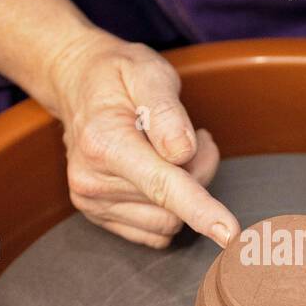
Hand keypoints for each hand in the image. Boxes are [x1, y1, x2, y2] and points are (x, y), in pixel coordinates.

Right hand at [48, 29, 238, 248]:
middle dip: (198, 173)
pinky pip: (155, 232)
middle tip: (193, 136)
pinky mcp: (99, 216)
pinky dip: (168, 209)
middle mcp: (92, 180)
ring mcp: (92, 202)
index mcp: (103, 143)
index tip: (228, 234)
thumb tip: (183, 152)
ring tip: (170, 150)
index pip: (161, 184)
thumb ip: (166, 111)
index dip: (199, 208)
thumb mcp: (147, 71)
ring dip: (185, 193)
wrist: (77, 86)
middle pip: (174, 206)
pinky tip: (157, 174)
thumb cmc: (117, 76)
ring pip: (169, 222)